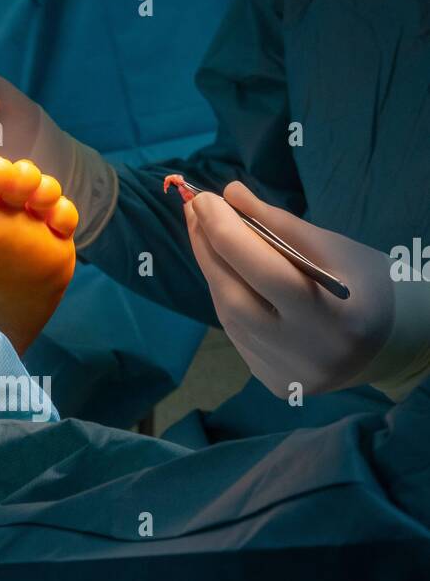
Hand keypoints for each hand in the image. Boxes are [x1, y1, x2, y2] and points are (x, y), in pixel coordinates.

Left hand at [184, 181, 394, 397]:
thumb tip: (229, 196)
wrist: (385, 344)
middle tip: (195, 211)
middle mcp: (307, 356)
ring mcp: (287, 375)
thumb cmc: (366, 286)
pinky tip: (227, 274)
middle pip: (236, 300)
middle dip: (209, 251)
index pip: (268, 274)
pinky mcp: (273, 383)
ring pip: (230, 318)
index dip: (229, 235)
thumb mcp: (335, 249)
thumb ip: (280, 225)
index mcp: (335, 319)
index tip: (205, 199)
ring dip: (214, 273)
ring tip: (206, 235)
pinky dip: (228, 299)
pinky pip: (238, 334)